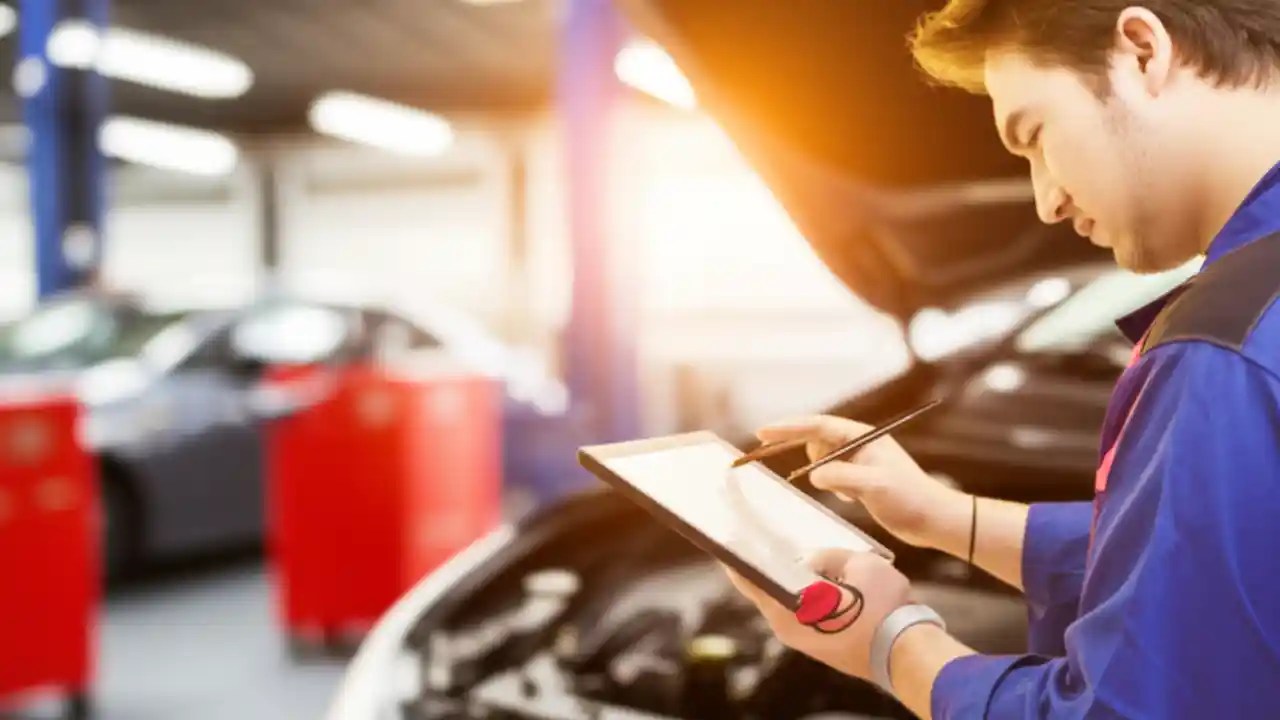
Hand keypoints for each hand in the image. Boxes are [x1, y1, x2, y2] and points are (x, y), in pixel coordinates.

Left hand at [725, 549, 910, 680]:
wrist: (908, 653)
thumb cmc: (883, 609)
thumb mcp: (859, 564)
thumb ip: (829, 555)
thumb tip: (812, 560)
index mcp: (786, 610)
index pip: (747, 579)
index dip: (734, 556)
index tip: (723, 538)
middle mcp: (788, 629)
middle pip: (766, 589)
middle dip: (765, 563)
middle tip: (760, 536)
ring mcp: (804, 640)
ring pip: (788, 600)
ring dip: (790, 579)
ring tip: (793, 550)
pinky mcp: (821, 644)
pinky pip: (804, 612)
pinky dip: (806, 594)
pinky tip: (819, 575)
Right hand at [758, 414, 967, 548]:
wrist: (933, 519)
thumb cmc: (909, 498)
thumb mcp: (874, 485)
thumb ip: (841, 476)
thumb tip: (812, 474)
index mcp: (862, 436)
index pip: (818, 425)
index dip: (789, 427)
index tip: (763, 431)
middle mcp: (859, 444)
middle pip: (816, 436)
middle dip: (795, 443)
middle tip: (765, 443)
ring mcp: (860, 461)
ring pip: (823, 457)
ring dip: (820, 471)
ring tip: (844, 491)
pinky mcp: (861, 479)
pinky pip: (833, 474)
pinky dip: (832, 484)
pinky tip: (850, 499)